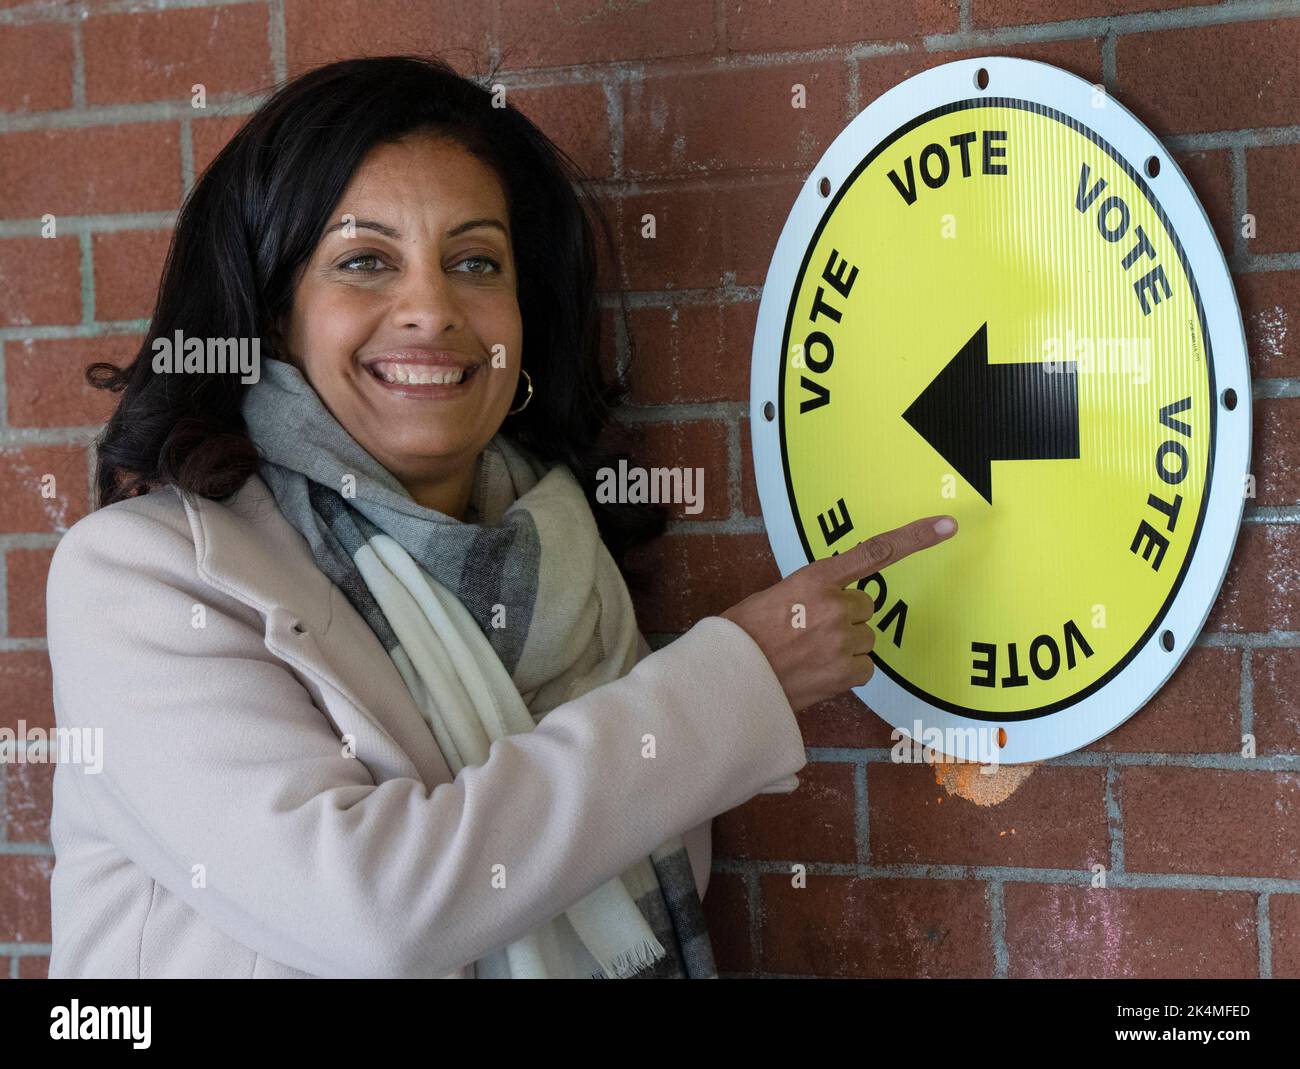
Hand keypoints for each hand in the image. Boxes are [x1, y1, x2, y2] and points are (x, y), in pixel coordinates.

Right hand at [720, 515, 957, 712]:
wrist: (729, 678)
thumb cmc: (744, 636)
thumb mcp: (774, 597)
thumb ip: (811, 593)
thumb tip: (834, 604)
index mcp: (813, 578)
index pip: (873, 552)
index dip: (915, 537)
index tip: (946, 525)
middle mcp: (834, 605)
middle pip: (865, 607)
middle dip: (846, 618)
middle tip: (811, 632)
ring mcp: (841, 640)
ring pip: (865, 639)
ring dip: (845, 646)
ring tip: (809, 655)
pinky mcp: (845, 672)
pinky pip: (864, 667)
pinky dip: (846, 671)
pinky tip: (818, 672)